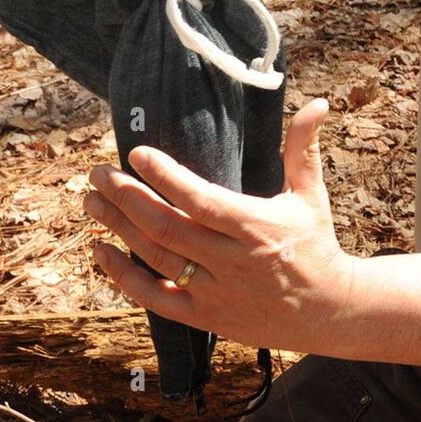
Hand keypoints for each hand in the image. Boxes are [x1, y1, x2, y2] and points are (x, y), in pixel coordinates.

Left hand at [83, 98, 356, 354]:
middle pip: (167, 228)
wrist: (328, 311)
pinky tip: (100, 250)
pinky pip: (156, 298)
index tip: (136, 153)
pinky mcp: (206, 318)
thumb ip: (303, 148)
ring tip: (91, 200)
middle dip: (127, 197)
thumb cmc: (316, 244)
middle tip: (98, 172)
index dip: (166, 177)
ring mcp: (217, 293)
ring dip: (118, 228)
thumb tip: (317, 102)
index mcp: (258, 227)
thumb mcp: (312, 194)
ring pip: (156, 258)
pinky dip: (124, 275)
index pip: (202, 200)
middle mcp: (234, 261)